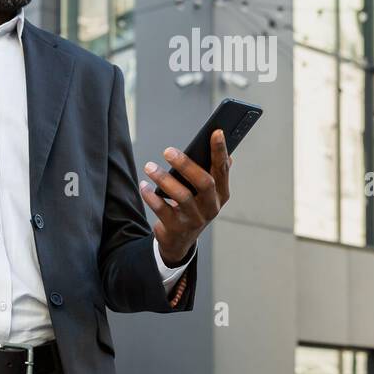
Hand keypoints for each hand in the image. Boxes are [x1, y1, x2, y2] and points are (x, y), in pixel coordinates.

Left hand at [139, 129, 233, 263]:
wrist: (180, 240)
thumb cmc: (194, 207)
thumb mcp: (207, 193)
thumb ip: (216, 174)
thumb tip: (229, 155)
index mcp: (221, 194)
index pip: (222, 169)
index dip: (220, 151)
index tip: (216, 132)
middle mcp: (211, 207)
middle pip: (204, 183)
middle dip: (186, 165)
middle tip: (167, 151)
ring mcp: (195, 219)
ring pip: (182, 196)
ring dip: (164, 179)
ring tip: (149, 167)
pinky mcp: (177, 228)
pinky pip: (163, 209)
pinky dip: (151, 196)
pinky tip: (144, 186)